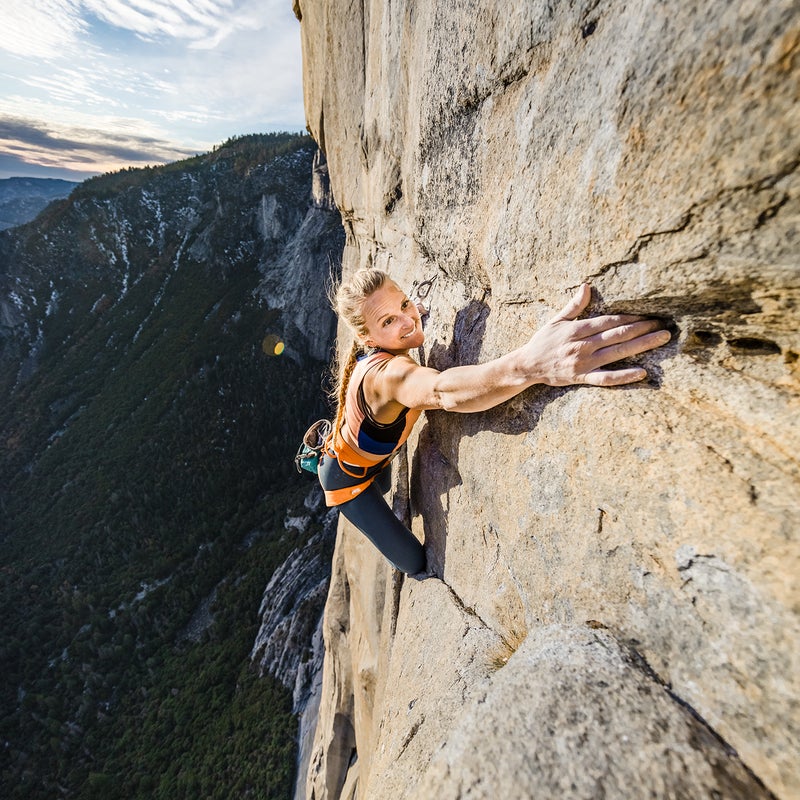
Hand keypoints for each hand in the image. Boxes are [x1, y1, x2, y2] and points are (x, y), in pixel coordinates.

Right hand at [520, 284, 669, 385]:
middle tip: (664, 323)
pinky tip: (642, 373)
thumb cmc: (542, 341)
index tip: (647, 312)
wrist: (527, 366)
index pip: (609, 320)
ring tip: (661, 338)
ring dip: (642, 345)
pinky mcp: (582, 378)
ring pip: (617, 353)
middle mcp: (582, 345)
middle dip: (642, 328)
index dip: (630, 316)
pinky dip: (624, 376)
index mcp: (577, 329)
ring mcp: (584, 362)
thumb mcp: (556, 320)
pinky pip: (606, 378)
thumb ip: (574, 305)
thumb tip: (587, 286)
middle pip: (618, 334)